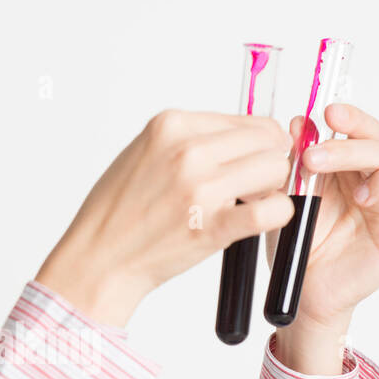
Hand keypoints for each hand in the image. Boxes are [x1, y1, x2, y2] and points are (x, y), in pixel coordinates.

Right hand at [36, 109, 294, 328]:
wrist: (99, 258)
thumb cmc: (118, 212)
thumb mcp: (146, 153)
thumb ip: (189, 139)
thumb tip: (239, 136)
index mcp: (172, 125)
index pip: (247, 120)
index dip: (259, 143)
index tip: (253, 161)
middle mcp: (187, 151)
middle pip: (267, 140)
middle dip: (269, 162)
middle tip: (256, 185)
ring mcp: (201, 188)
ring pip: (274, 170)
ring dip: (272, 187)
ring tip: (250, 202)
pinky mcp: (211, 226)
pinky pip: (271, 211)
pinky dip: (279, 213)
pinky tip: (267, 218)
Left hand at [271, 102, 378, 336]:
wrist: (301, 291)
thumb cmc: (299, 243)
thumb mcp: (285, 200)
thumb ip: (291, 164)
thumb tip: (295, 124)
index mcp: (351, 168)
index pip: (363, 131)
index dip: (351, 119)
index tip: (327, 115)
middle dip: (348, 149)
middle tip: (313, 162)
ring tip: (360, 197)